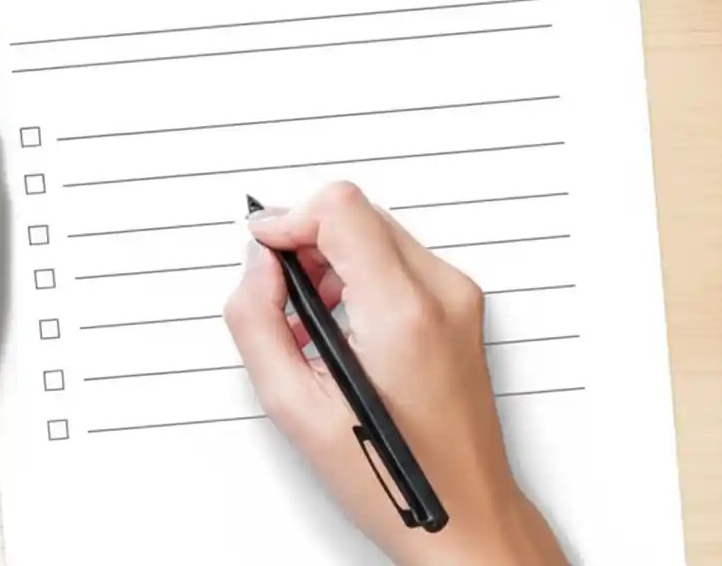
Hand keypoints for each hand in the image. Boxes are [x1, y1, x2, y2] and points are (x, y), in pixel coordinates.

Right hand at [225, 182, 566, 565]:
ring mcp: (459, 298)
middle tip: (282, 295)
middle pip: (358, 214)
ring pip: (377, 232)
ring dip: (334, 260)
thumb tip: (258, 268)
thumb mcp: (296, 407)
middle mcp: (442, 294)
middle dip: (308, 242)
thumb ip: (259, 322)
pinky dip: (362, 277)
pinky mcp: (462, 307)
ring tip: (312, 321)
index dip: (289, 221)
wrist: (463, 512)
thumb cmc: (396, 477)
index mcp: (403, 313)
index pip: (341, 209)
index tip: (264, 251)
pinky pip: (399, 260)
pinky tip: (344, 326)